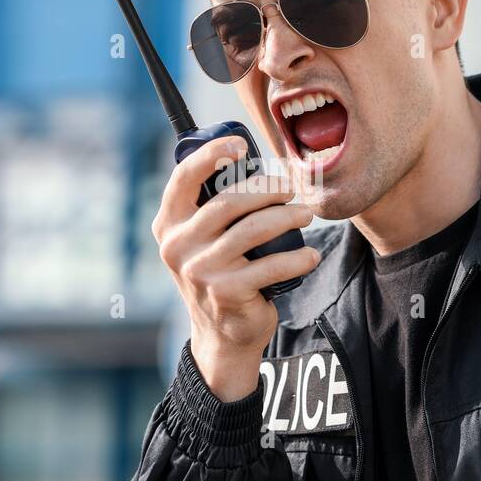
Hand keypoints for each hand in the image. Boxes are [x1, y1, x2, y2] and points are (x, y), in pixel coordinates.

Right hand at [152, 135, 320, 401]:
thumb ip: (209, 207)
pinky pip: (271, 265)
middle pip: (229, 201)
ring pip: (254, 229)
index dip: (211, 155)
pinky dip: (298, 258)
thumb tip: (247, 163)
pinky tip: (310, 255)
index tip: (240, 146)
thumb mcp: (200, 240)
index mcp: (169, 224)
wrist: (221, 335)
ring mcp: (200, 271)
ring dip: (289, 217)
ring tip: (307, 215)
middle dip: (267, 188)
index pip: (184, 178)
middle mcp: (178, 246)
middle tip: (291, 188)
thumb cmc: (219, 274)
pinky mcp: (226, 292)